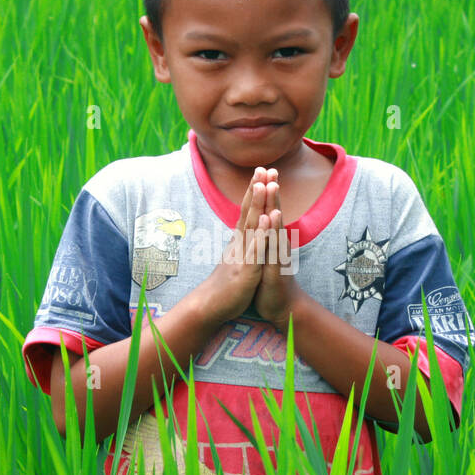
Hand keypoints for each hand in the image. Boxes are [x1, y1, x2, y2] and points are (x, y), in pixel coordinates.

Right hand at [192, 167, 270, 326]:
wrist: (210, 306)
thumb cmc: (226, 283)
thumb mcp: (237, 257)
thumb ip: (242, 241)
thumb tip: (245, 226)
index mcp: (240, 241)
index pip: (247, 210)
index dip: (255, 191)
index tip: (261, 171)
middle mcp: (240, 243)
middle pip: (249, 212)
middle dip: (257, 190)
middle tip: (263, 167)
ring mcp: (242, 256)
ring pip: (251, 227)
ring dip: (257, 205)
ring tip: (264, 185)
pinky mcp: (245, 272)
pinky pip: (254, 252)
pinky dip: (259, 236)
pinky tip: (264, 223)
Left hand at [253, 175, 303, 329]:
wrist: (282, 306)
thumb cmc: (271, 280)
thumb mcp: (264, 255)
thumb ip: (263, 237)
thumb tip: (261, 221)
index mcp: (271, 239)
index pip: (268, 211)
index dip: (265, 192)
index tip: (262, 170)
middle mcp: (276, 243)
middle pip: (274, 212)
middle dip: (271, 191)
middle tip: (270, 169)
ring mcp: (277, 255)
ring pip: (275, 227)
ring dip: (274, 206)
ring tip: (272, 187)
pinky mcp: (276, 268)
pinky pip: (274, 249)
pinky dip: (272, 234)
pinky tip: (271, 220)